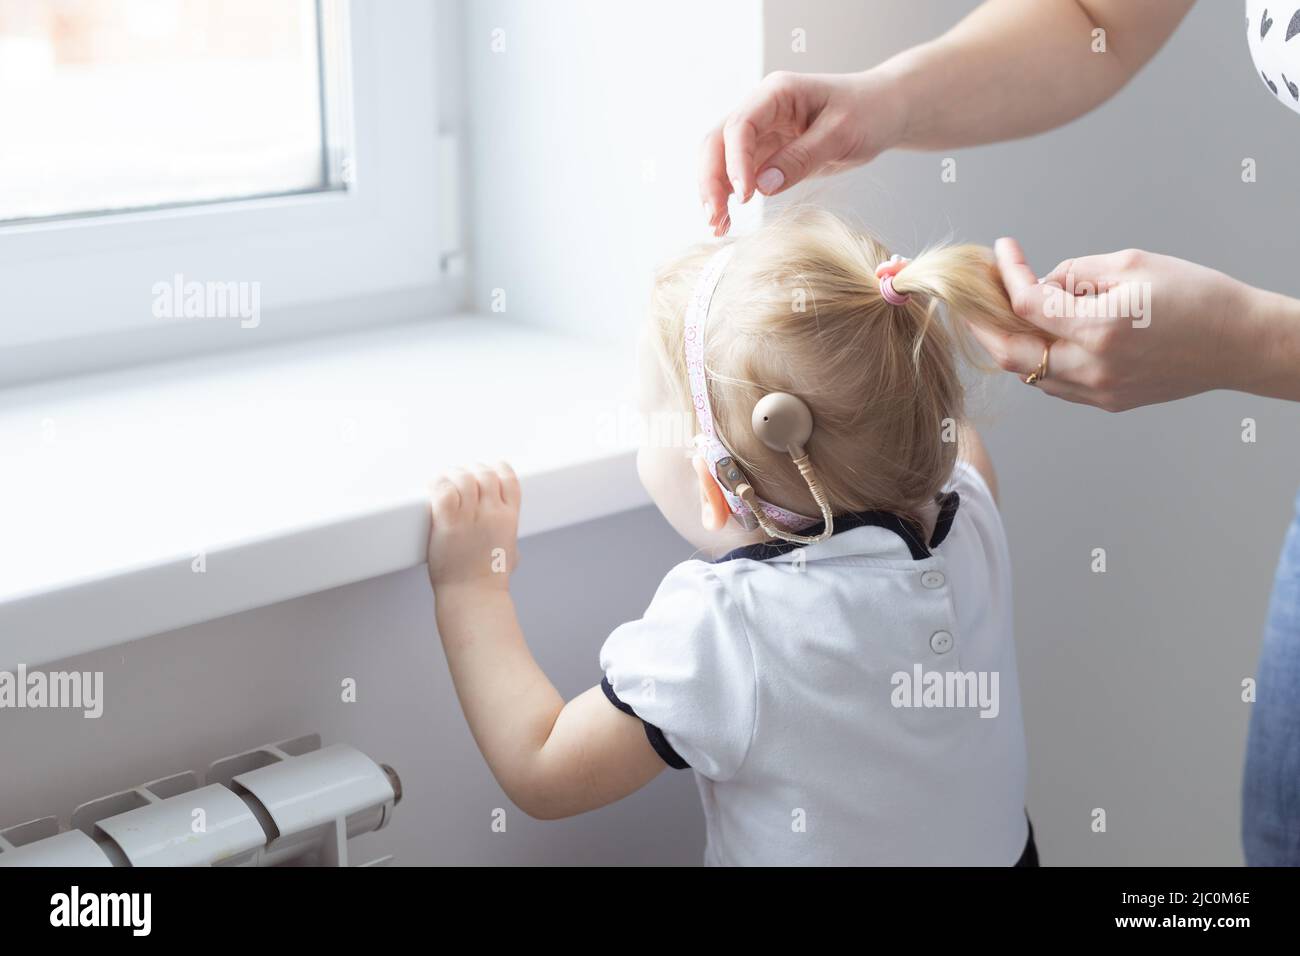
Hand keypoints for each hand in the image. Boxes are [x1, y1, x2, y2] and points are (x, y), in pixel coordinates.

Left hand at [427, 462, 519, 592]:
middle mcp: (492, 513)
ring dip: (453, 474)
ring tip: (445, 480)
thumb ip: (507, 537)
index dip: (498, 469)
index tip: (488, 469)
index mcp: (510, 518)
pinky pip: (443, 490)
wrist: (474, 596)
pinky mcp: (448, 523)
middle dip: (472, 470)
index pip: (509, 479)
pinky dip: (438, 483)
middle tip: (460, 475)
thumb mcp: (510, 553)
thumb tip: (509, 545)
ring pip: (464, 477)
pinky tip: (434, 487)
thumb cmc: (490, 581)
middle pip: (485, 473)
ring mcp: (471, 517)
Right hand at [700, 69, 904, 235]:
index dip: (735, 161)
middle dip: (711, 180)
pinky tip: (727, 221)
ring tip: (718, 226)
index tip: (745, 196)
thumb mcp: (841, 134)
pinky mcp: (766, 153)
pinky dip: (729, 197)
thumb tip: (762, 186)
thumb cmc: (868, 112)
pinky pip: (738, 175)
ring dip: (714, 192)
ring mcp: (761, 132)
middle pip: (717, 142)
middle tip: (716, 217)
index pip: (740, 126)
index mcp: (777, 93)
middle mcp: (760, 109)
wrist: (883, 111)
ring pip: (720, 160)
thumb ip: (802, 158)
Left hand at [973, 239, 1254, 411]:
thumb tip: (1040, 284)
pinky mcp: (1106, 401)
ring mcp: (1098, 391)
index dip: (1008, 274)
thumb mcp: (1132, 264)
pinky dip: (1039, 358)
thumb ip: (1074, 273)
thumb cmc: (1197, 296)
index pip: (1027, 304)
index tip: (1002, 251)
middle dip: (982, 323)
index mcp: (1099, 329)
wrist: (1241, 343)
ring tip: (1007, 309)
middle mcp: (1092, 368)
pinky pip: (1054, 383)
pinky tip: (1042, 333)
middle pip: (1009, 353)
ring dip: (1011, 341)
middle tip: (973, 294)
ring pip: (1028, 373)